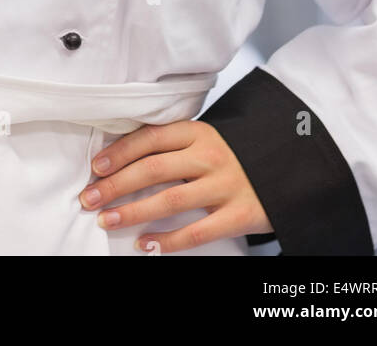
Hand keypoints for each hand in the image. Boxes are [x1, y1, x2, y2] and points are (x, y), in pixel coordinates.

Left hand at [78, 119, 272, 252]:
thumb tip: (122, 160)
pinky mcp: (239, 214)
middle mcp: (209, 156)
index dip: (120, 152)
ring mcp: (224, 186)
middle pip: (153, 169)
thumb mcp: (205, 139)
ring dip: (133, 212)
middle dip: (116, 184)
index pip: (151, 138)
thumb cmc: (235, 155)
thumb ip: (173, 146)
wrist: (287, 165)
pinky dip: (168, 241)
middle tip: (89, 197)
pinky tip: (146, 245)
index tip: (95, 167)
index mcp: (198, 132)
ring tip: (107, 220)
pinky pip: (197, 232)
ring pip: (170, 200)